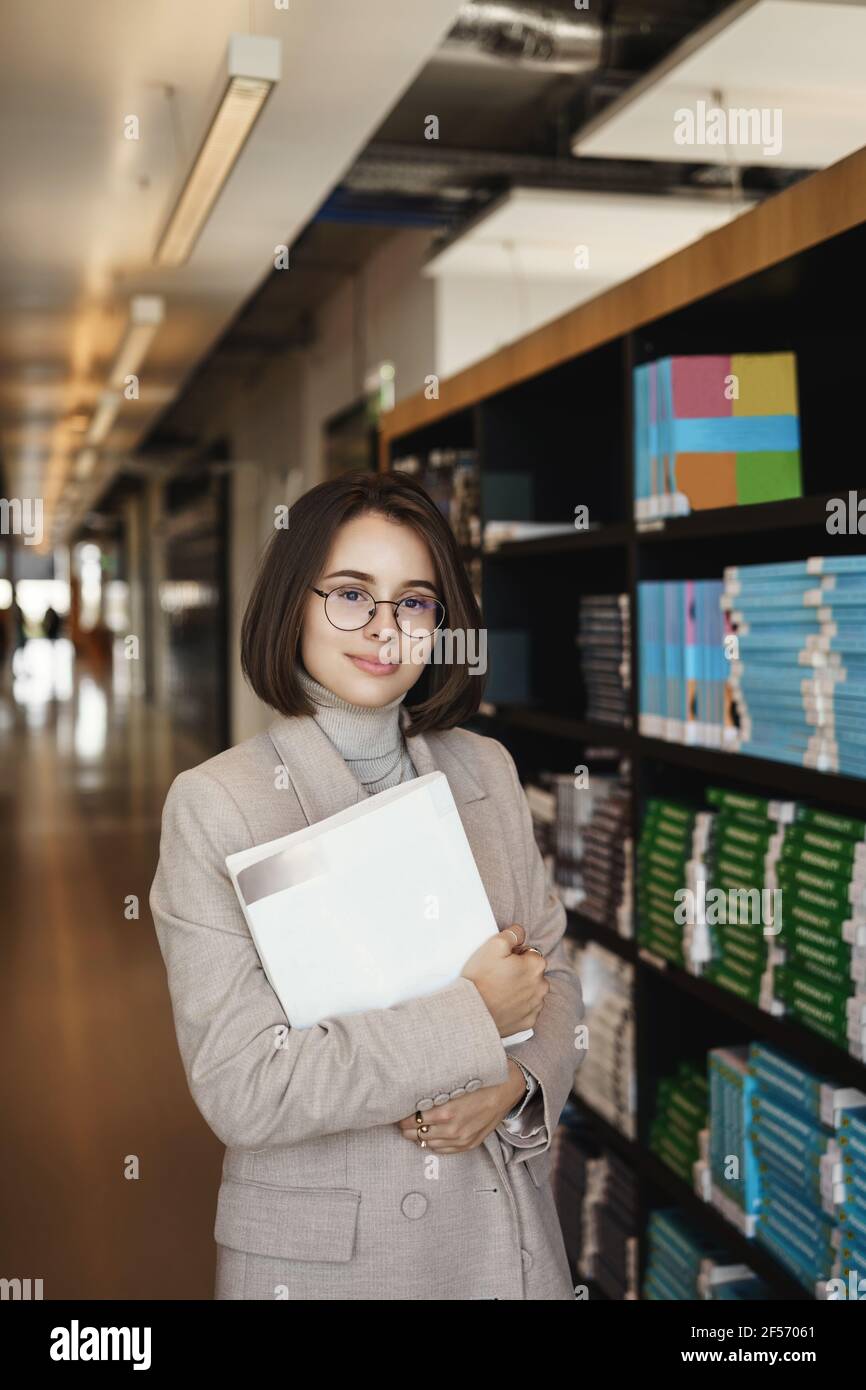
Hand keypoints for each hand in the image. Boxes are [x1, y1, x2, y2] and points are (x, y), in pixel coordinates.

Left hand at [397, 1061, 526, 1154]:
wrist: (506, 1089)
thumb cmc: (480, 1081)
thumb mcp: (454, 1082)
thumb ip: (433, 1090)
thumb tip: (412, 1091)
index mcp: (446, 1112)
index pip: (412, 1120)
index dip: (402, 1116)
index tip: (398, 1110)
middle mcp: (452, 1129)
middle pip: (416, 1134)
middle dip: (406, 1127)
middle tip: (402, 1119)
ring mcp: (461, 1139)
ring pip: (428, 1143)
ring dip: (418, 1136)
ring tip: (413, 1126)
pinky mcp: (469, 1144)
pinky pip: (443, 1150)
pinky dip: (433, 1144)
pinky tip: (430, 1135)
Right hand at [460, 924, 548, 1037]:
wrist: (471, 1011)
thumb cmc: (481, 977)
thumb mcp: (493, 944)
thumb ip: (513, 934)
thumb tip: (521, 933)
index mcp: (536, 965)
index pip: (529, 952)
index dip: (514, 955)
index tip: (501, 962)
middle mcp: (542, 986)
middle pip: (532, 972)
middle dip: (520, 972)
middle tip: (498, 976)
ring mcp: (536, 1006)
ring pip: (531, 991)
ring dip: (520, 989)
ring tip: (499, 991)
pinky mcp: (528, 1021)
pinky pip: (526, 1009)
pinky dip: (517, 1006)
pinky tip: (502, 1004)